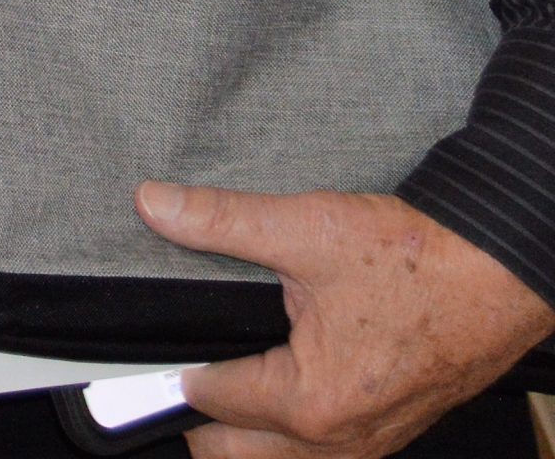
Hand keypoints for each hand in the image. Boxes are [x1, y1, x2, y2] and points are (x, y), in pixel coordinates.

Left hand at [134, 180, 551, 457]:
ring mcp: (370, 444)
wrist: (498, 274)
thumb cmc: (415, 259)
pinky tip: (270, 400)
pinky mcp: (389, 433)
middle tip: (168, 373)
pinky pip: (320, 458)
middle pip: (237, 456)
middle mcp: (341, 440)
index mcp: (311, 401)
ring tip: (213, 386)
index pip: (211, 400)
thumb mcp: (306, 229)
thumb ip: (220, 219)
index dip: (168, 371)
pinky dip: (285, 440)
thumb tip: (154, 203)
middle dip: (198, 424)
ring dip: (242, 438)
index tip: (138, 355)